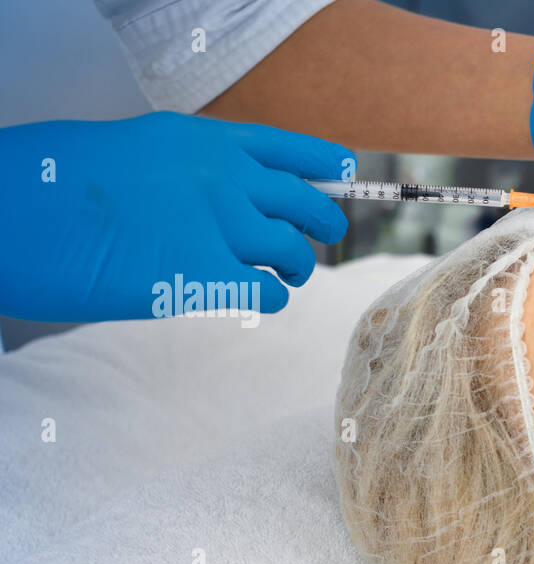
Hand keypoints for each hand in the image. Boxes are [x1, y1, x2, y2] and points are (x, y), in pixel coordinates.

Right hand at [0, 113, 353, 322]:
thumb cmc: (62, 186)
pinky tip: (251, 297)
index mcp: (204, 140)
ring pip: (294, 252)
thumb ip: (194, 170)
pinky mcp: (204, 275)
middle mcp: (222, 177)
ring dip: (295, 268)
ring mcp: (217, 225)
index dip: (325, 166)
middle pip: (305, 204)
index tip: (345, 177)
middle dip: (321, 225)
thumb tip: (239, 196)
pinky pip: (268, 293)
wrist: (14, 212)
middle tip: (317, 241)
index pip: (289, 149)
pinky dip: (269, 298)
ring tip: (280, 276)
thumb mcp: (140, 152)